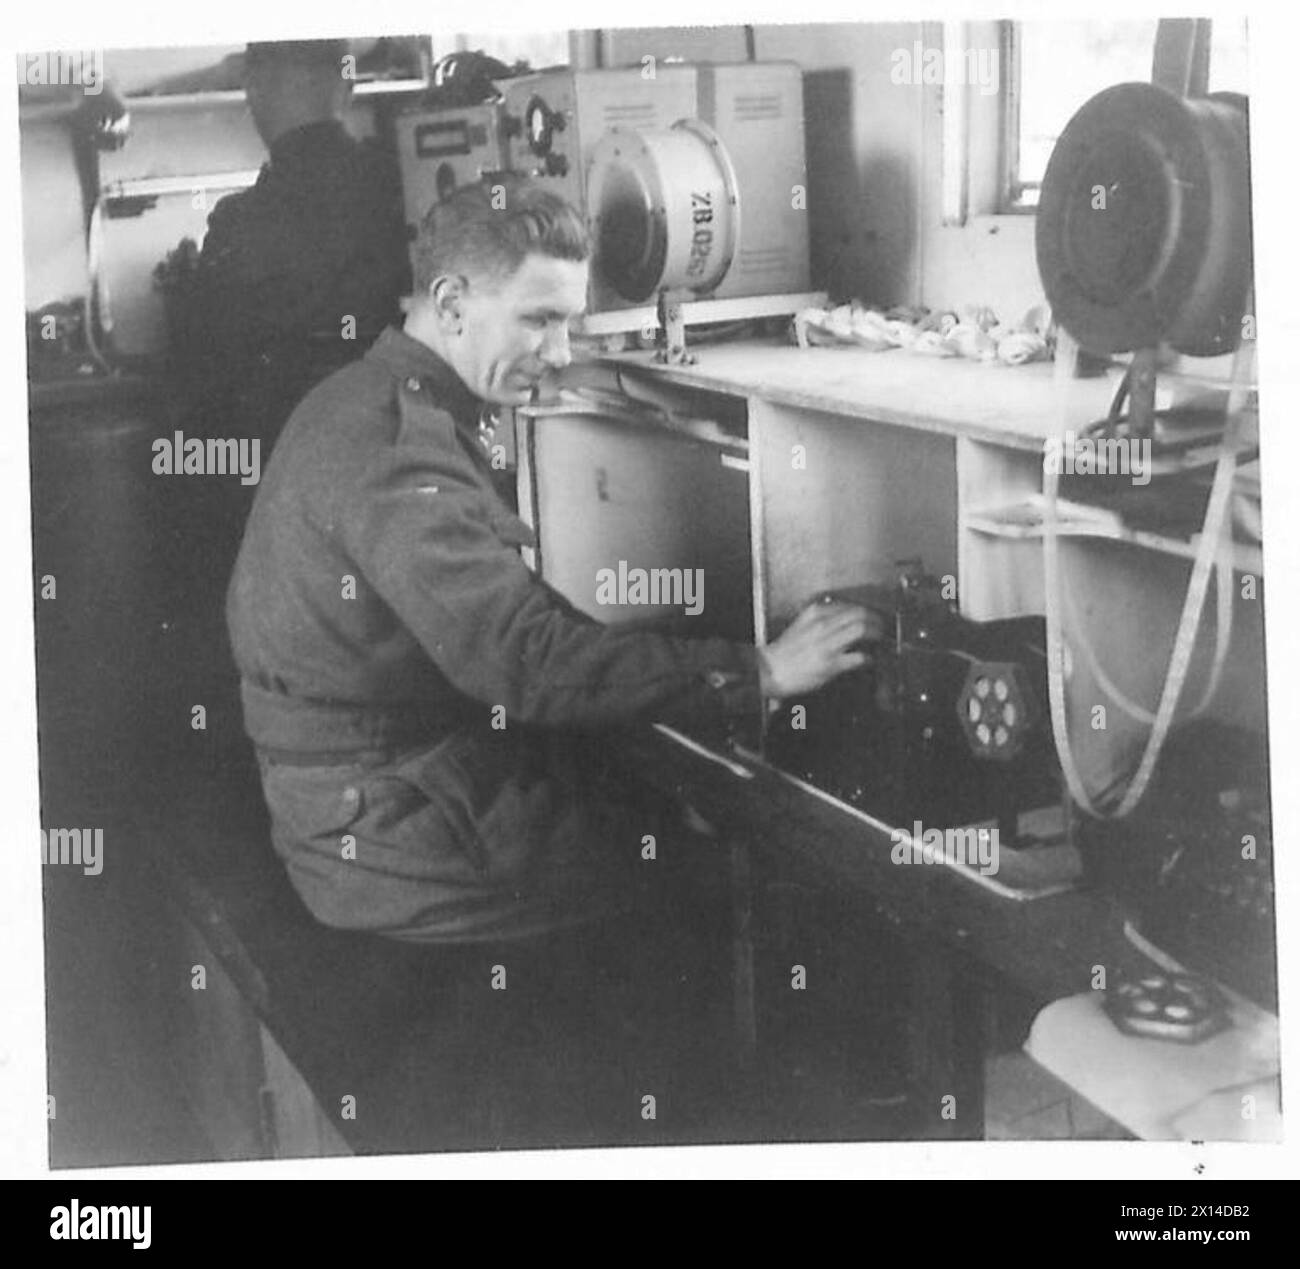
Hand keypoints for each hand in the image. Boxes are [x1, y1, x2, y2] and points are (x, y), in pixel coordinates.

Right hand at [757, 600, 882, 702]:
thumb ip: (820, 617)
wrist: (770, 670)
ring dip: (877, 633)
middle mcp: (823, 625)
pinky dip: (869, 658)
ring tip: (880, 638)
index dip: (864, 610)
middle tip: (881, 625)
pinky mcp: (832, 664)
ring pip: (862, 629)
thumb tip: (841, 616)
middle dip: (875, 619)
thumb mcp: (801, 625)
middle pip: (860, 614)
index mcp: (815, 613)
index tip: (870, 615)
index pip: (848, 605)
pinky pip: (859, 657)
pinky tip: (870, 660)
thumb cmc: (784, 652)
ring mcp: (828, 644)